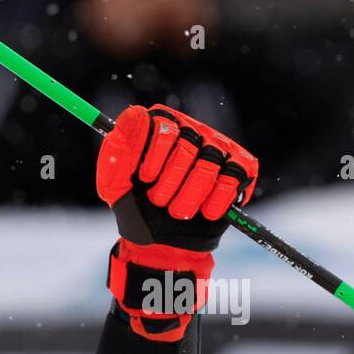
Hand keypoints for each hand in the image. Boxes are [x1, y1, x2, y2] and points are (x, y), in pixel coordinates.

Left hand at [97, 104, 257, 251]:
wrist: (158, 239)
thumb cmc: (134, 205)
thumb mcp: (113, 182)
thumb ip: (117, 149)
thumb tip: (134, 113)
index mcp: (161, 127)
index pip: (164, 126)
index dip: (156, 156)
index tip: (146, 178)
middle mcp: (192, 131)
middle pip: (188, 145)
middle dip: (169, 182)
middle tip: (159, 201)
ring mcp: (218, 148)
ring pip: (210, 162)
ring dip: (190, 195)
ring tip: (177, 210)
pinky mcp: (240, 168)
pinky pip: (236, 175)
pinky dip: (218, 199)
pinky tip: (205, 212)